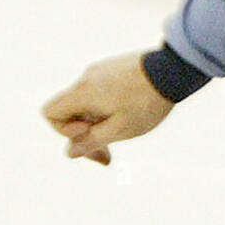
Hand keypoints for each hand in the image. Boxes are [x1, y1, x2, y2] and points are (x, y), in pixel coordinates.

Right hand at [41, 52, 174, 165]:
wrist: (174, 69)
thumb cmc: (148, 101)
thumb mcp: (121, 129)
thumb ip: (92, 141)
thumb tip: (70, 152)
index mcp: (83, 93)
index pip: (50, 112)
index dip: (64, 130)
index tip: (90, 131)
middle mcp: (87, 79)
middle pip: (70, 111)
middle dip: (85, 134)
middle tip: (106, 156)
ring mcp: (101, 71)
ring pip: (88, 103)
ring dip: (99, 122)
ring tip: (125, 131)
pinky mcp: (115, 68)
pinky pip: (102, 92)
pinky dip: (109, 107)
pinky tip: (131, 114)